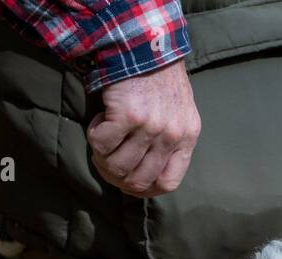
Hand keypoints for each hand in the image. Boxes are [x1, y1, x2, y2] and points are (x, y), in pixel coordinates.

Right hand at [87, 59, 200, 198]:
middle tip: (106, 160)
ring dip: (101, 157)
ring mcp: (150, 127)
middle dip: (116, 177)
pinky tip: (99, 120)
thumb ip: (169, 142)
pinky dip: (94, 135)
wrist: (145, 45)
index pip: (168, 183)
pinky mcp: (127, 116)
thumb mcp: (178, 113)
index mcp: (186, 138)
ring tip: (103, 137)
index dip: (144, 190)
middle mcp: (171, 135)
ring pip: (116, 167)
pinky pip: (101, 145)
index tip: (129, 183)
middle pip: (138, 181)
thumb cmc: (159, 81)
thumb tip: (145, 174)